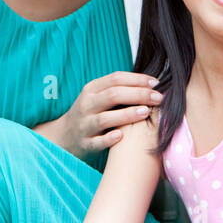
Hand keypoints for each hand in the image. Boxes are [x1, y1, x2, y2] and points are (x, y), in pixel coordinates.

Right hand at [40, 71, 163, 160]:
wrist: (63, 137)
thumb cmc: (90, 114)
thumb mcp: (98, 97)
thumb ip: (119, 89)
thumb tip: (151, 83)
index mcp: (91, 89)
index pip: (116, 79)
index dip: (137, 79)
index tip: (156, 83)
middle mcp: (87, 105)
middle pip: (113, 95)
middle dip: (138, 94)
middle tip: (158, 98)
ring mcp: (85, 125)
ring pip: (105, 118)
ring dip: (127, 115)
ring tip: (146, 112)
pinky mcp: (85, 144)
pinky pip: (97, 142)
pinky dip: (109, 139)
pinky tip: (122, 136)